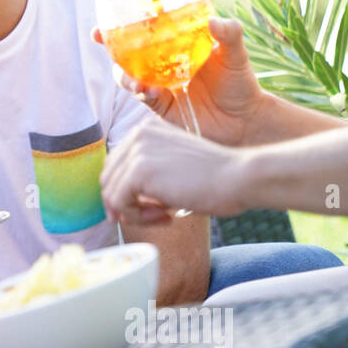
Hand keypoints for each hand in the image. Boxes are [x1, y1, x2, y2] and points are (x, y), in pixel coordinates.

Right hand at [94, 17, 263, 146]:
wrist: (244, 121)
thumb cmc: (240, 83)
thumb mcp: (236, 55)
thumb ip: (229, 35)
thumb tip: (214, 20)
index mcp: (176, 46)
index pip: (146, 31)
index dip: (123, 24)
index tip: (107, 16)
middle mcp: (163, 64)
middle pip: (128, 53)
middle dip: (110, 47)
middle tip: (102, 40)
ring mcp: (159, 85)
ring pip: (129, 76)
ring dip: (124, 74)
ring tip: (132, 77)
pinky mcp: (160, 107)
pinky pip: (144, 97)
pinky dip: (142, 92)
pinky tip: (147, 90)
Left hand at [101, 119, 250, 224]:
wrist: (238, 177)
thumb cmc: (214, 179)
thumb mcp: (172, 169)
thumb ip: (145, 177)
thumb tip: (113, 208)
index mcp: (145, 129)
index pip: (116, 166)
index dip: (127, 192)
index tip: (151, 207)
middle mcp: (137, 134)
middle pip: (108, 179)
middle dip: (126, 204)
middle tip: (155, 216)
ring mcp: (136, 150)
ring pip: (111, 193)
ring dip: (134, 213)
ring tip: (163, 216)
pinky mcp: (138, 170)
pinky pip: (118, 203)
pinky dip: (137, 217)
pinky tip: (165, 216)